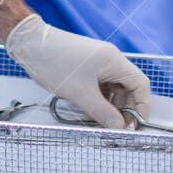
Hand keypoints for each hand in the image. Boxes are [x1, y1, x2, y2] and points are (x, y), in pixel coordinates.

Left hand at [4, 15, 151, 129]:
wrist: (30, 45)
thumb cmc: (54, 63)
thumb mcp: (81, 94)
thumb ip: (103, 113)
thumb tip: (119, 128)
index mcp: (114, 61)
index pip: (140, 84)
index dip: (142, 106)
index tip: (137, 125)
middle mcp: (109, 59)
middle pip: (128, 87)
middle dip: (125, 108)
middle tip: (118, 128)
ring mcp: (98, 62)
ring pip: (113, 88)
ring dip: (111, 105)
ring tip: (103, 121)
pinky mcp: (86, 66)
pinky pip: (101, 85)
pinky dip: (100, 99)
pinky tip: (93, 110)